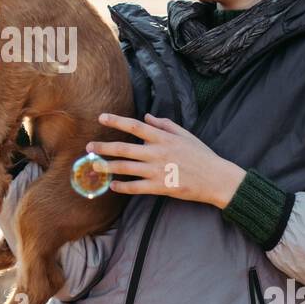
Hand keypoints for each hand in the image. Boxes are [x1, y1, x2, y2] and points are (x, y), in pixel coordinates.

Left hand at [87, 112, 245, 207]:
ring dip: (107, 166)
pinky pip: (136, 187)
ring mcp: (157, 171)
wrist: (216, 178)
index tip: (101, 117)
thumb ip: (164, 124)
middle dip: (103, 147)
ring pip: (126, 168)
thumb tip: (146, 116)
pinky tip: (113, 185)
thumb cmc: (201, 155)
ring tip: (93, 166)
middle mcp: (157, 153)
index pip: (135, 126)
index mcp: (163, 138)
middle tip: (88, 147)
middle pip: (124, 148)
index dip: (116, 121)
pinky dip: (123, 186)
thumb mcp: (185, 134)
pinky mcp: (160, 187)